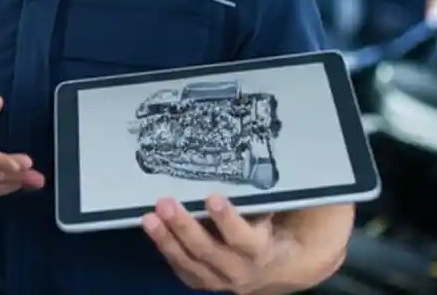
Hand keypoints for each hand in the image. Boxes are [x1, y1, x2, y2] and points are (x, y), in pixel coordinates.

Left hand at [143, 197, 293, 294]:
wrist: (283, 269)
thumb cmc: (284, 230)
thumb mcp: (287, 215)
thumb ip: (272, 196)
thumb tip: (259, 155)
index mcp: (262, 251)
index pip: (244, 239)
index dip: (228, 221)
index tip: (212, 198)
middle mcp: (240, 271)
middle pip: (209, 252)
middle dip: (185, 228)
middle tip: (166, 203)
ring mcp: (220, 279)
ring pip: (190, 263)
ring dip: (167, 240)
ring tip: (148, 218)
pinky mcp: (205, 281)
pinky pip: (183, 268)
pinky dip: (167, 249)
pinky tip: (152, 229)